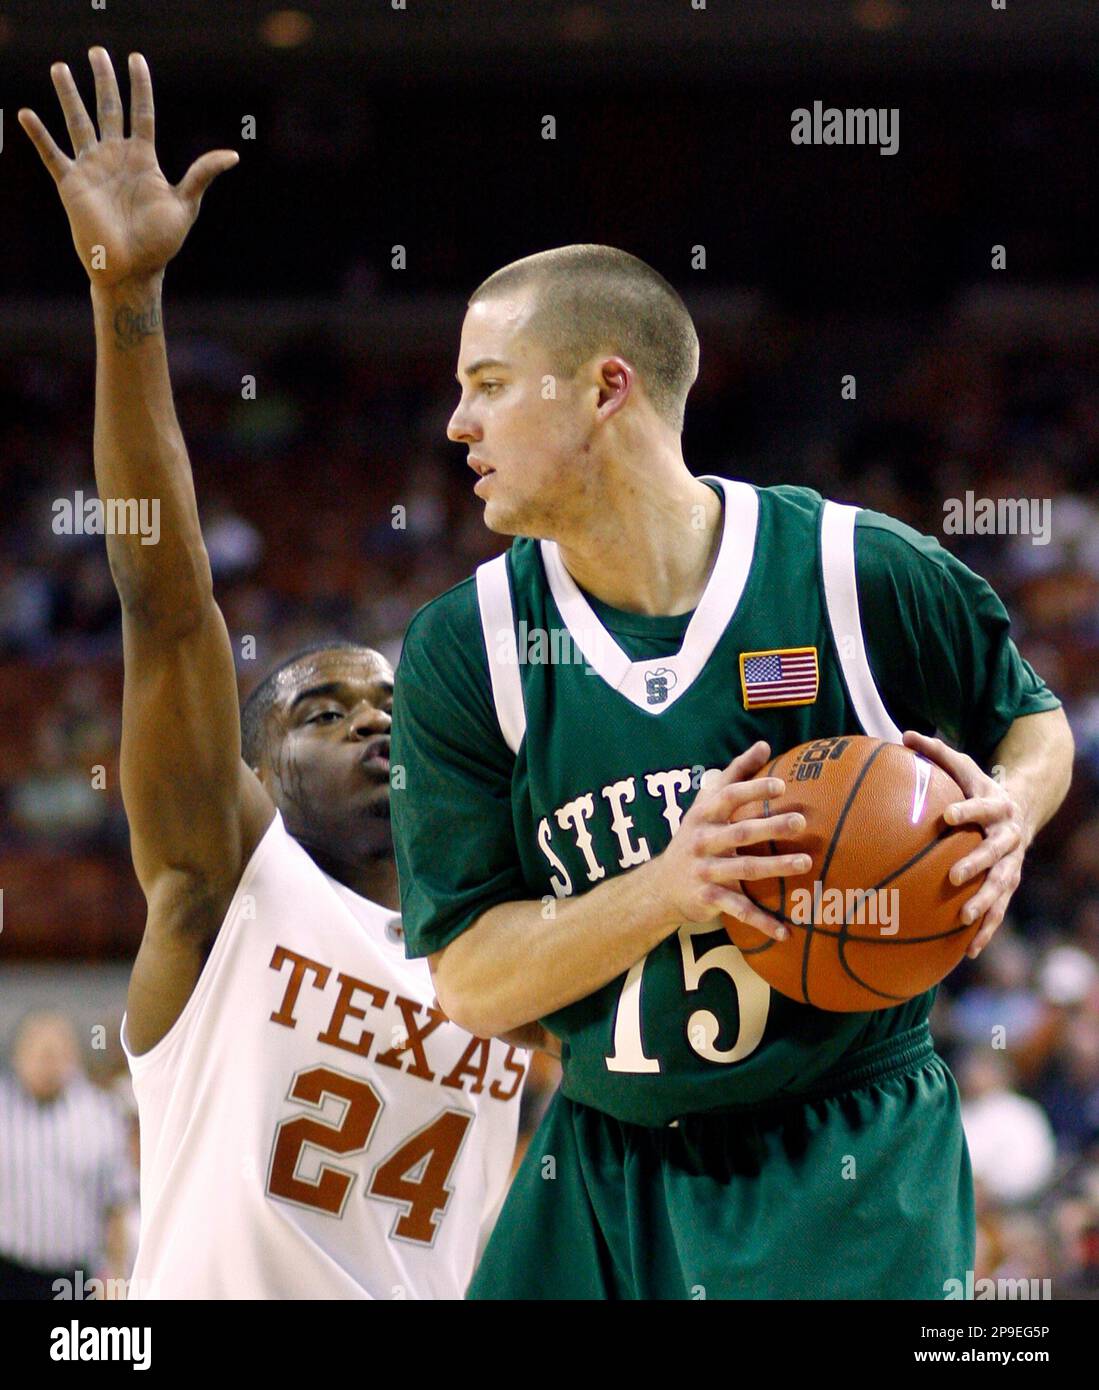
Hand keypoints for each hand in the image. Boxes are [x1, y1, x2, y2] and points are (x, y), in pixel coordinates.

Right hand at [18, 48, 237, 287]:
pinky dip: (39, 136)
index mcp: (143, 158)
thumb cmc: (160, 243)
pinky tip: (26, 114)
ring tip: (60, 67)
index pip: (141, 112)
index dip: (139, 86)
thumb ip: (202, 175)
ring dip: (68, 95)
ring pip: (78, 122)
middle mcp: (116, 157)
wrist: (132, 270)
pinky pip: (52, 154)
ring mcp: (92, 168)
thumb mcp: (185, 205)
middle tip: (97, 51)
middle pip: (108, 108)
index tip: (136, 59)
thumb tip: (233, 155)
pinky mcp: (72, 184)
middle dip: (103, 80)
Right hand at [648, 740, 809, 941]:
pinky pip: (738, 909)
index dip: (752, 789)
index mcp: (704, 816)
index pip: (728, 797)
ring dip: (775, 867)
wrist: (660, 886)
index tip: (781, 785)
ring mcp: (705, 871)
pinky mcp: (708, 899)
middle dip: (770, 827)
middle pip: (739, 832)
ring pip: (743, 869)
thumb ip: (733, 775)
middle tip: (801, 822)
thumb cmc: (693, 837)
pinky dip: (761, 921)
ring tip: (805, 863)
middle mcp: (702, 841)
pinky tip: (785, 930)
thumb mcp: (705, 805)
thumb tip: (764, 744)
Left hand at [903, 730, 1027, 957]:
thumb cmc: (978, 787)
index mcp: (997, 805)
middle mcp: (1008, 836)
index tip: (946, 815)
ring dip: (985, 903)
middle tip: (954, 875)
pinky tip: (970, 950)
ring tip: (965, 919)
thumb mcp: (962, 766)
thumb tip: (901, 736)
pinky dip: (987, 929)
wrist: (1021, 808)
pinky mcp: (1009, 883)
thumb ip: (935, 752)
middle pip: (995, 851)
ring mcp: (1012, 862)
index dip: (967, 810)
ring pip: (1002, 885)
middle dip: (977, 863)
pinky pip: (1000, 909)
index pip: (983, 806)